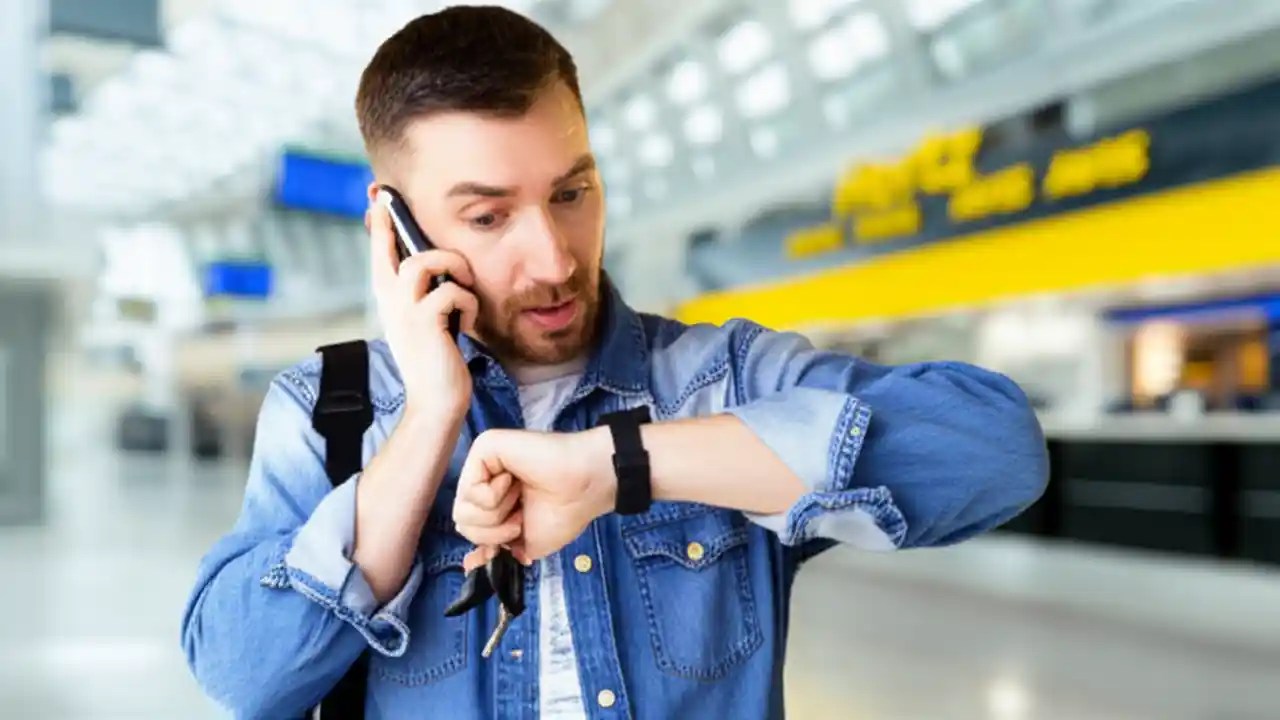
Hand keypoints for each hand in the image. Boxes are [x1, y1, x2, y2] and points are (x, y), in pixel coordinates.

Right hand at [368, 201, 478, 423]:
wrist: (435, 401)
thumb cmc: (436, 360)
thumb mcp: (425, 321)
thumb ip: (425, 295)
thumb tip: (440, 267)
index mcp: (388, 298)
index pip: (379, 252)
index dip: (380, 222)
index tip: (378, 193)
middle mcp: (390, 300)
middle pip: (390, 246)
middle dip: (404, 225)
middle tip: (406, 209)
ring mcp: (404, 311)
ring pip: (423, 262)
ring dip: (453, 267)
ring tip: (464, 284)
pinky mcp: (424, 323)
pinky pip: (451, 292)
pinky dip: (468, 304)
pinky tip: (467, 324)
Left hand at [452, 428, 615, 570]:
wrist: (585, 487)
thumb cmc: (564, 511)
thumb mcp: (525, 543)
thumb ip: (496, 550)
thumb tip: (468, 564)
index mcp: (492, 498)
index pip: (468, 527)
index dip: (488, 542)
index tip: (516, 537)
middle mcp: (483, 477)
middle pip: (462, 521)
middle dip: (495, 531)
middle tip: (521, 517)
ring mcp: (482, 462)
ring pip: (463, 508)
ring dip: (498, 514)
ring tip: (521, 497)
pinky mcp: (484, 446)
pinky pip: (471, 489)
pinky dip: (497, 497)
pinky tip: (516, 481)